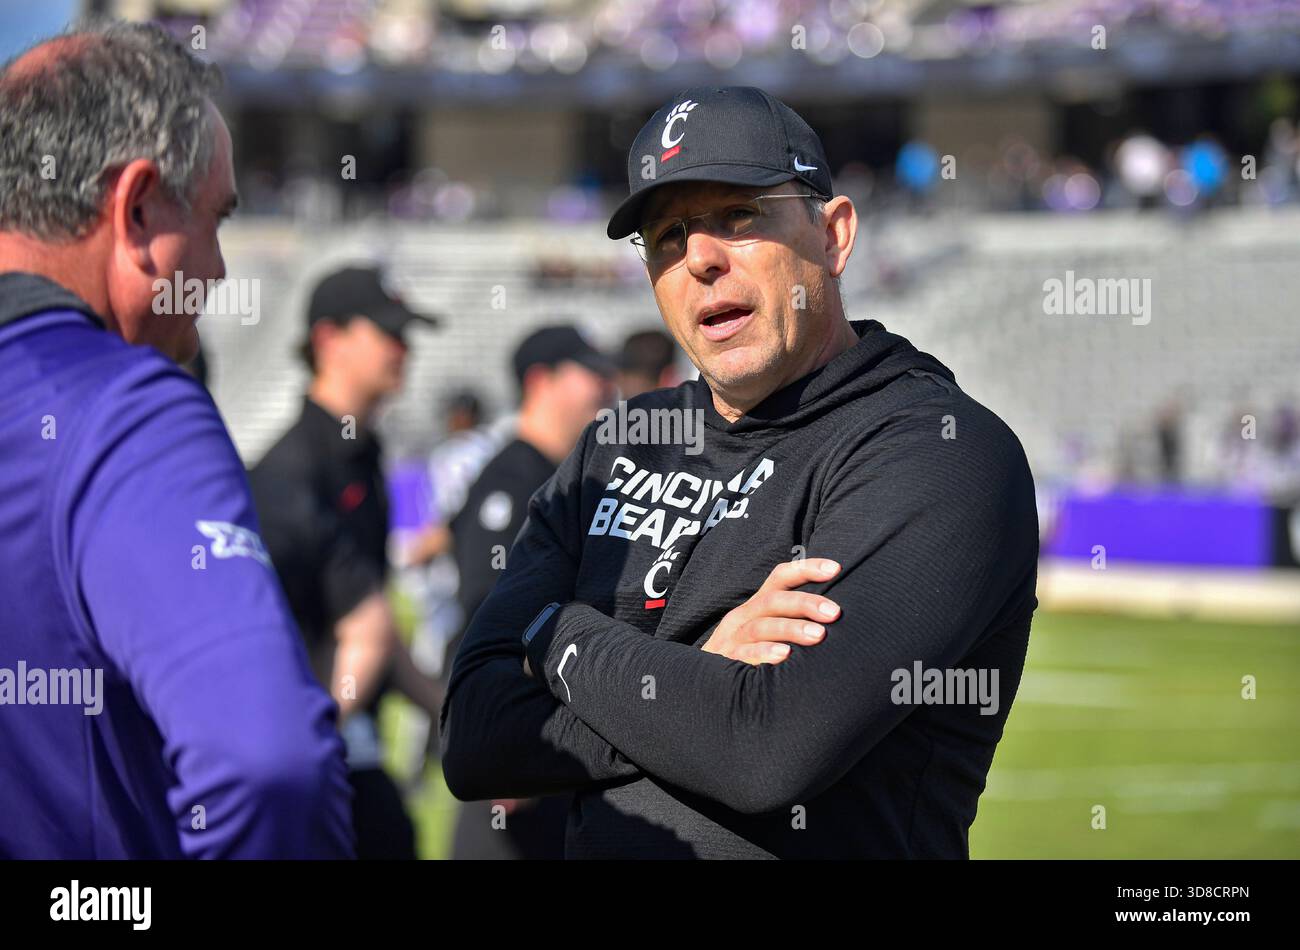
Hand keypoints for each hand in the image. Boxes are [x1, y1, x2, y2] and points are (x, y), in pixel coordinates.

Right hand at [702, 558, 840, 665]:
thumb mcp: (766, 630)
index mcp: (758, 605)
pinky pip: (745, 654)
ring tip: (818, 635)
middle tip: (834, 613)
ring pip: (762, 626)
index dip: (806, 569)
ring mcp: (733, 638)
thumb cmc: (749, 653)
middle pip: (774, 601)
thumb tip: (837, 615)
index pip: (780, 577)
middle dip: (805, 603)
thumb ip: (793, 620)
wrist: (703, 682)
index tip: (836, 569)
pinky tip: (785, 655)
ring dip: (791, 629)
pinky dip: (765, 653)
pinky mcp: (726, 661)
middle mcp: (744, 615)